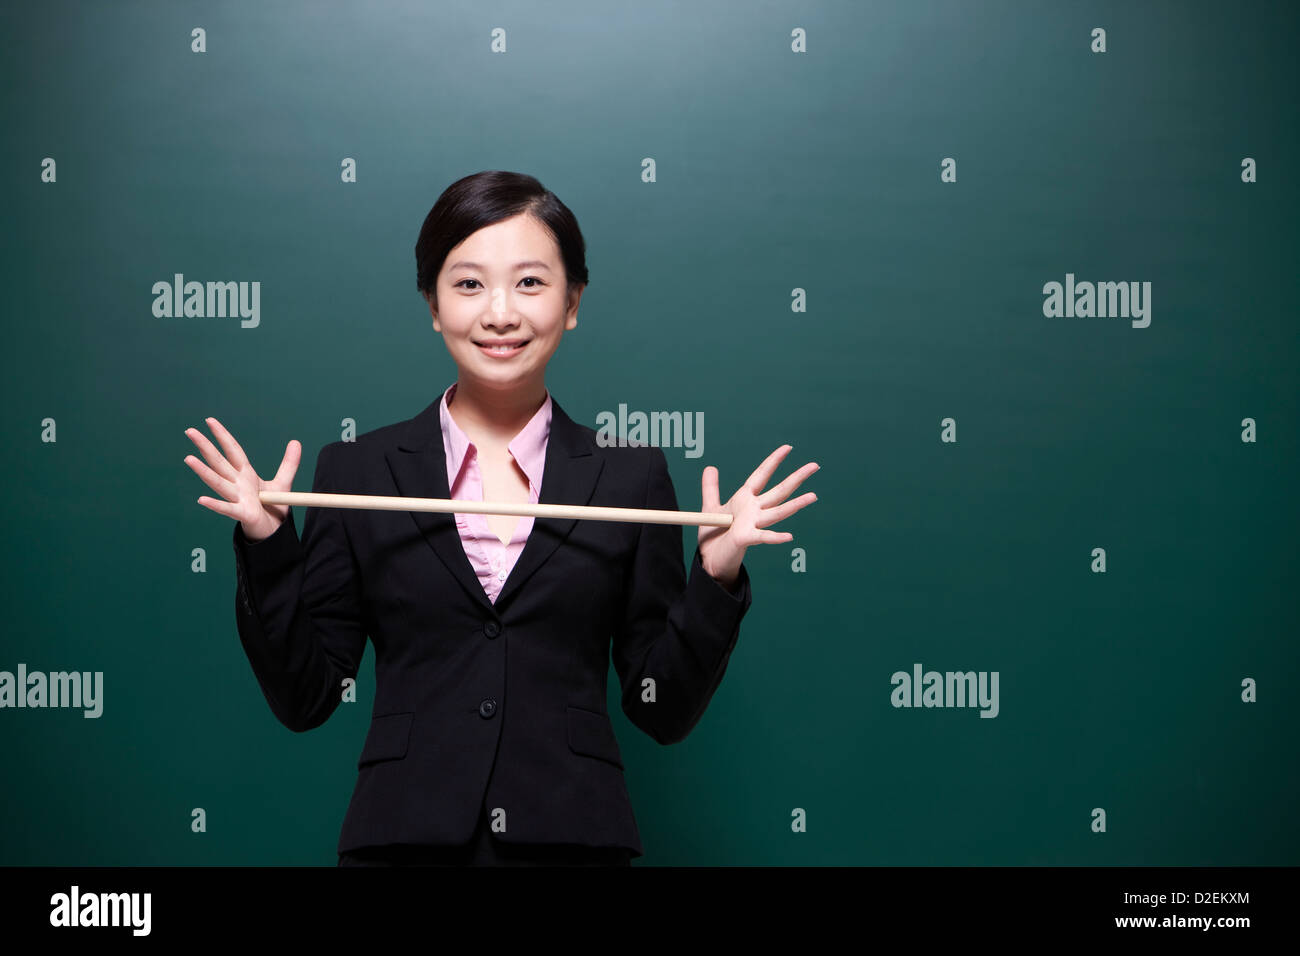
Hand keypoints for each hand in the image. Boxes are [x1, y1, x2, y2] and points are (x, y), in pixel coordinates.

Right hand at [185, 417, 301, 541]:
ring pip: (218, 482)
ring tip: (188, 459)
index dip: (222, 435)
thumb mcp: (283, 482)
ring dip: (203, 471)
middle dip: (205, 446)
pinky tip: (202, 499)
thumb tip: (295, 441)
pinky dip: (215, 504)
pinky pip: (227, 509)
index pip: (232, 450)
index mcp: (245, 474)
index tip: (210, 420)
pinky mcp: (242, 514)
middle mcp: (237, 484)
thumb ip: (289, 463)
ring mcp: (237, 498)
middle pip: (219, 462)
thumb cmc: (272, 506)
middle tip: (189, 431)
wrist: (273, 530)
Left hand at [698, 444, 818, 588]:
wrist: (708, 559)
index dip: (774, 461)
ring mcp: (752, 524)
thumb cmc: (712, 535)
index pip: (762, 475)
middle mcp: (753, 510)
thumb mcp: (710, 506)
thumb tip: (710, 467)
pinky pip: (763, 537)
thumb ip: (711, 487)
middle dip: (796, 478)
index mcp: (745, 499)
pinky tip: (789, 537)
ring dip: (795, 504)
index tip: (788, 447)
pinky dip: (775, 537)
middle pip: (778, 491)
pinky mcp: (746, 538)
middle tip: (815, 466)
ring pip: (777, 512)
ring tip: (813, 496)